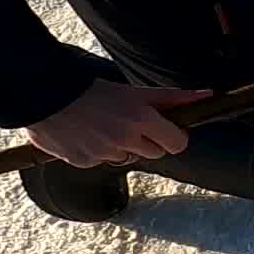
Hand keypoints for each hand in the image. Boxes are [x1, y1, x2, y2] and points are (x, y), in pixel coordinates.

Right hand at [25, 80, 211, 168]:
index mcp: (141, 118)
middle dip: (150, 141)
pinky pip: (102, 162)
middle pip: (155, 153)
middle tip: (132, 124)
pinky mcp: (83, 162)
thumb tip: (209, 95)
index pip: (177, 143)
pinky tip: (86, 135)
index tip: (166, 129)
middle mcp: (125, 139)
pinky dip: (98, 152)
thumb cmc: (94, 91)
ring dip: (123, 147)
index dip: (174, 136)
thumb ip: (173, 98)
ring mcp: (104, 153)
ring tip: (105, 126)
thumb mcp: (135, 92)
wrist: (44, 96)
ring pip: (127, 158)